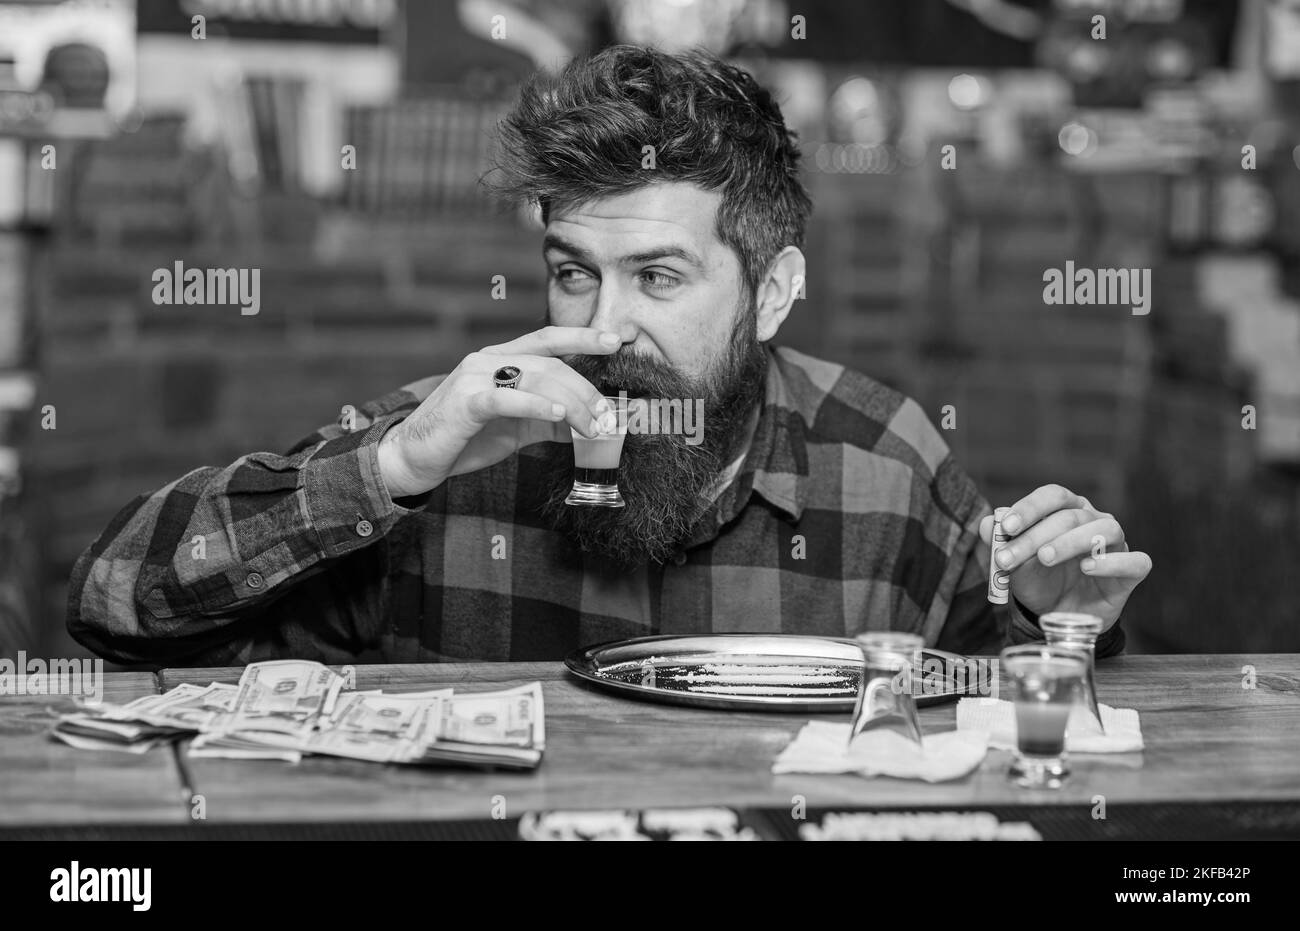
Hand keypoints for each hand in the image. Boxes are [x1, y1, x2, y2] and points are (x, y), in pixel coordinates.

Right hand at [376, 326, 621, 497]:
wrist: (412, 458)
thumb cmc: (463, 439)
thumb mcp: (515, 428)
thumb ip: (547, 421)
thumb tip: (586, 426)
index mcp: (500, 360)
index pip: (548, 340)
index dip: (583, 337)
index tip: (616, 341)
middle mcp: (488, 360)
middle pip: (551, 364)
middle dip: (586, 389)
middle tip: (607, 417)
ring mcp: (474, 378)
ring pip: (536, 378)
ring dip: (572, 403)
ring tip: (592, 425)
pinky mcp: (465, 402)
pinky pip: (507, 398)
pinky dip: (537, 404)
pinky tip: (559, 414)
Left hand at [979, 484, 1152, 630]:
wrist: (1060, 616)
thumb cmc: (1040, 581)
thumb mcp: (1014, 564)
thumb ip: (1000, 543)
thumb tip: (987, 524)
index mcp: (1067, 509)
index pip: (1052, 496)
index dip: (1029, 508)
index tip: (1006, 528)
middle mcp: (1095, 520)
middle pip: (1069, 516)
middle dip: (1035, 536)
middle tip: (1009, 558)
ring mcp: (1116, 544)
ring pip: (1105, 530)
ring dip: (1070, 542)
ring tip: (1044, 558)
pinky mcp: (1132, 571)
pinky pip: (1135, 561)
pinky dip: (1112, 562)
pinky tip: (1087, 568)